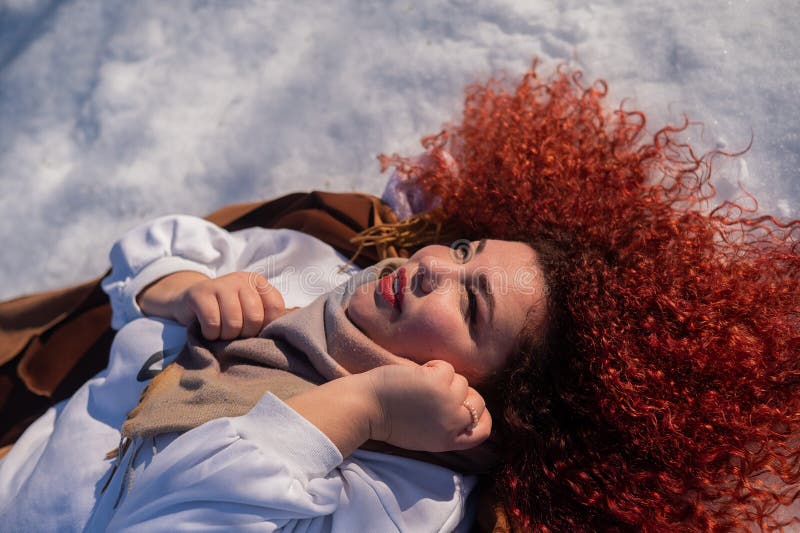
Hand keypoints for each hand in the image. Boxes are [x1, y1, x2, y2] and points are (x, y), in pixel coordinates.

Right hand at [172, 272, 285, 339]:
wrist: (189, 302)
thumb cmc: (226, 312)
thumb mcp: (249, 310)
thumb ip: (267, 317)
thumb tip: (284, 330)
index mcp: (258, 282)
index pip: (275, 307)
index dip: (265, 326)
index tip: (254, 330)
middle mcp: (242, 279)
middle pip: (254, 318)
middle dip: (244, 334)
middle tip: (234, 333)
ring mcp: (221, 284)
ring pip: (233, 323)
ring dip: (226, 336)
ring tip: (221, 331)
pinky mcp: (200, 293)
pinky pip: (212, 323)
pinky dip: (210, 334)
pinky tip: (207, 329)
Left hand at [364, 360, 490, 451]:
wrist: (367, 408)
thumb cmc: (389, 420)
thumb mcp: (424, 436)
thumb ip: (447, 427)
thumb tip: (464, 408)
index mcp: (448, 440)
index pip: (483, 431)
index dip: (481, 416)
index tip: (470, 406)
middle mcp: (452, 423)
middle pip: (477, 403)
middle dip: (461, 392)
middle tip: (440, 389)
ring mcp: (447, 401)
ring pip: (461, 381)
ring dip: (443, 378)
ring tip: (421, 384)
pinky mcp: (438, 382)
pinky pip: (446, 368)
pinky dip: (433, 367)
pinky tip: (416, 375)